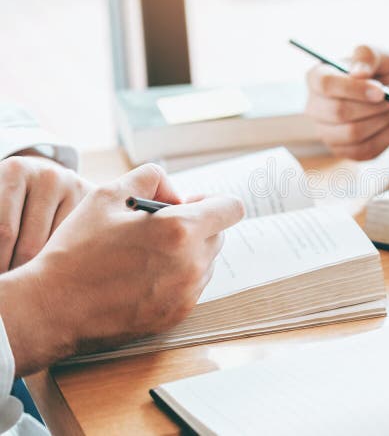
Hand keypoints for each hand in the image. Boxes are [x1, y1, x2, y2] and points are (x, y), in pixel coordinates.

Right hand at [0, 163, 244, 374]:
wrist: (52, 308)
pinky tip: (142, 276)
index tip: (192, 205)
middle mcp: (192, 263)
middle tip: (159, 229)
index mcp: (180, 229)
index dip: (214, 202)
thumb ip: (150, 178)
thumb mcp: (108, 195)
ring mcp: (187, 293)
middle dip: (197, 227)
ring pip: (206, 262)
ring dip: (187, 254)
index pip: (232, 208)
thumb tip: (177, 193)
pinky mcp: (178, 315)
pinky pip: (192, 287)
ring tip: (145, 254)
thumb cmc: (77, 250)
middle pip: (219, 235)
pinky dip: (177, 278)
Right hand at [305, 45, 388, 159]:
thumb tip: (359, 72)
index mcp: (317, 77)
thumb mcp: (377, 55)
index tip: (381, 91)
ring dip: (382, 122)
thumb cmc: (376, 71)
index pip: (326, 84)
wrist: (387, 95)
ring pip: (352, 133)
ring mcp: (325, 131)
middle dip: (374, 108)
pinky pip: (363, 150)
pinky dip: (385, 137)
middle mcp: (315, 106)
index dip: (354, 89)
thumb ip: (368, 55)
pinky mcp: (341, 150)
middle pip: (339, 112)